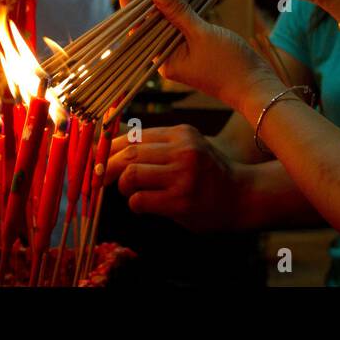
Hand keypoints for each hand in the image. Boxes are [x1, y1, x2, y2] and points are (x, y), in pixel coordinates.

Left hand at [104, 125, 242, 231]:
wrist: (244, 196)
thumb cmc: (208, 174)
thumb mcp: (187, 148)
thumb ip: (156, 146)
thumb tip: (108, 146)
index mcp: (181, 133)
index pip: (134, 136)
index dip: (109, 148)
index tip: (96, 158)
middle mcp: (182, 150)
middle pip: (129, 153)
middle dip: (106, 167)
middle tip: (99, 178)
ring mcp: (182, 175)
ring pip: (130, 174)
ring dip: (122, 186)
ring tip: (130, 192)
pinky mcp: (180, 201)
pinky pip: (139, 200)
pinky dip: (134, 204)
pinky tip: (143, 206)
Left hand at [119, 0, 276, 109]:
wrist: (255, 85)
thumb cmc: (229, 65)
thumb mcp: (202, 34)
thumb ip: (178, 13)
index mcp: (164, 60)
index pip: (140, 29)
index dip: (132, 5)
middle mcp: (168, 57)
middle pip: (152, 21)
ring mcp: (182, 52)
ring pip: (167, 19)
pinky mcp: (196, 47)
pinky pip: (182, 22)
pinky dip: (179, 5)